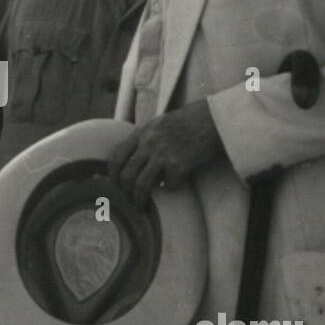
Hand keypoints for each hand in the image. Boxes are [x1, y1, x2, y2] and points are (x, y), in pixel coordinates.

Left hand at [108, 99, 222, 206]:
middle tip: (129, 200)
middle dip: (125, 192)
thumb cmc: (188, 120)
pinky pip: (167, 185)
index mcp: (141, 132)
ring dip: (139, 199)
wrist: (212, 118)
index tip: (116, 185)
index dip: (113, 176)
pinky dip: (169, 188)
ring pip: (141, 185)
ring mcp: (163, 154)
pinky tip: (173, 185)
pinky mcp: (179, 164)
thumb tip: (132, 160)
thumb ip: (144, 138)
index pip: (116, 158)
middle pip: (126, 175)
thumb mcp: (159, 122)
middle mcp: (148, 143)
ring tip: (141, 206)